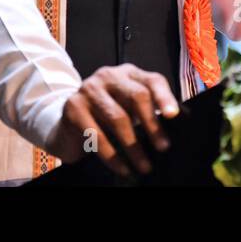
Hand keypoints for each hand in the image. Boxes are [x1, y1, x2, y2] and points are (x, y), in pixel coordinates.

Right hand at [48, 64, 179, 176]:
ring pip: (119, 118)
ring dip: (134, 147)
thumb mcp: (128, 108)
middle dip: (152, 126)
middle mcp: (109, 76)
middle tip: (163, 148)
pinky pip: (97, 135)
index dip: (165, 97)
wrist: (67, 125)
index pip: (152, 80)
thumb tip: (173, 125)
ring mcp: (89, 89)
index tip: (173, 116)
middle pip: (138, 96)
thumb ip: (147, 110)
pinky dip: (113, 156)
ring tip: (144, 166)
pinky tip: (123, 168)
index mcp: (128, 73)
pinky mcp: (73, 107)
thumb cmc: (105, 117)